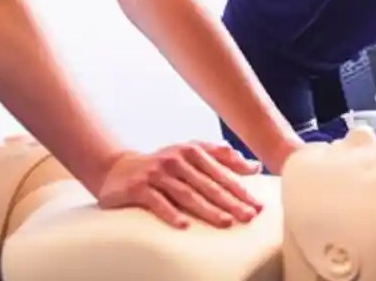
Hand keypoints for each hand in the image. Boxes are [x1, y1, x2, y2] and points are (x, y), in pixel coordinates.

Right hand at [95, 142, 263, 228]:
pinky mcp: (138, 187)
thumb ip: (222, 158)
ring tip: (225, 222)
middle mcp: (177, 159)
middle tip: (248, 216)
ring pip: (187, 194)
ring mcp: (157, 172)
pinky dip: (171, 213)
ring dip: (208, 209)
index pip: (222, 172)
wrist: (118, 168)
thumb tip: (255, 167)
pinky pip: (157, 202)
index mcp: (193, 150)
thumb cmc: (163, 165)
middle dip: (231, 201)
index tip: (257, 204)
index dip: (241, 189)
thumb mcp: (191, 155)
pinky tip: (184, 225)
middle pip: (208, 184)